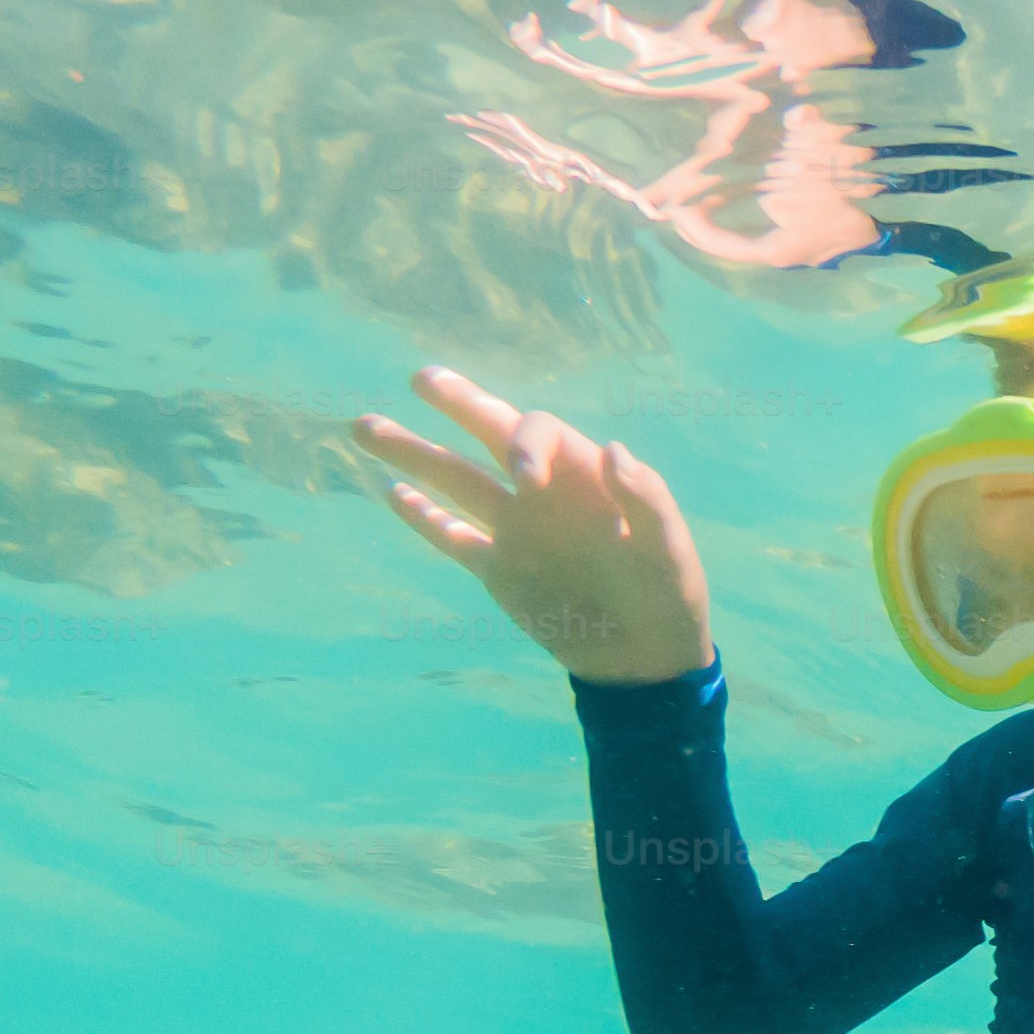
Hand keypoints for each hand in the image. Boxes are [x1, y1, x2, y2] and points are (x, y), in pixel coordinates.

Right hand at [354, 367, 715, 683]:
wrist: (645, 655)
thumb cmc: (668, 591)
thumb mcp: (668, 546)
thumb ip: (644, 498)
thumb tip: (612, 450)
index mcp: (582, 472)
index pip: (537, 432)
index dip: (523, 443)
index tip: (522, 478)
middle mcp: (540, 491)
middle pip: (488, 433)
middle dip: (457, 404)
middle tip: (422, 378)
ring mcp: (514, 528)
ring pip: (454, 479)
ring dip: (412, 453)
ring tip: (365, 426)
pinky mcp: (496, 569)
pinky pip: (452, 537)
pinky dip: (423, 518)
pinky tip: (392, 494)